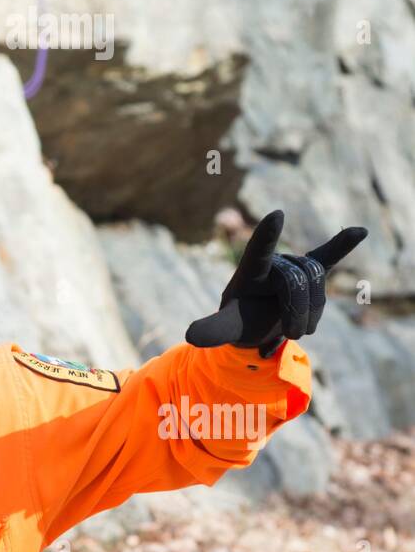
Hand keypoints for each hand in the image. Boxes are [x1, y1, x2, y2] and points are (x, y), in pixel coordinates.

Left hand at [185, 210, 367, 357]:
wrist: (254, 323)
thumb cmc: (238, 321)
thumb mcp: (225, 327)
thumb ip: (212, 330)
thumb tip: (191, 335)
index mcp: (250, 271)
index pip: (259, 251)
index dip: (267, 235)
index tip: (276, 215)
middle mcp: (273, 262)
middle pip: (298, 280)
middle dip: (298, 311)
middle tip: (294, 335)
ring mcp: (292, 266)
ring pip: (317, 281)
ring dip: (312, 311)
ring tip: (300, 330)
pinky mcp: (309, 271)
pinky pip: (328, 255)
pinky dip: (343, 245)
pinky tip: (361, 232)